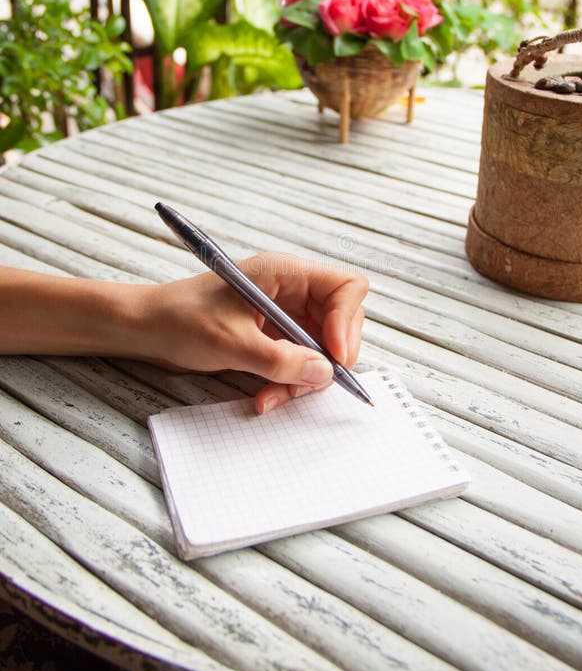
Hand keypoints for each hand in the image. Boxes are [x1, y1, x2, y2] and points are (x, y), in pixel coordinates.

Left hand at [139, 253, 368, 413]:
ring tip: (274, 397)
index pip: (345, 287)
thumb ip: (280, 360)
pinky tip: (265, 397)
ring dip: (304, 378)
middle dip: (328, 358)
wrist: (145, 330)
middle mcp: (290, 290)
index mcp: (285, 274)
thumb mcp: (231, 343)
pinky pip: (298, 362)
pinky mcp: (273, 337)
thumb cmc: (180, 319)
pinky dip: (288, 382)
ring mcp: (283, 314)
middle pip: (341, 321)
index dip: (346, 321)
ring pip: (321, 348)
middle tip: (310, 383)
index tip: (332, 354)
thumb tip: (324, 373)